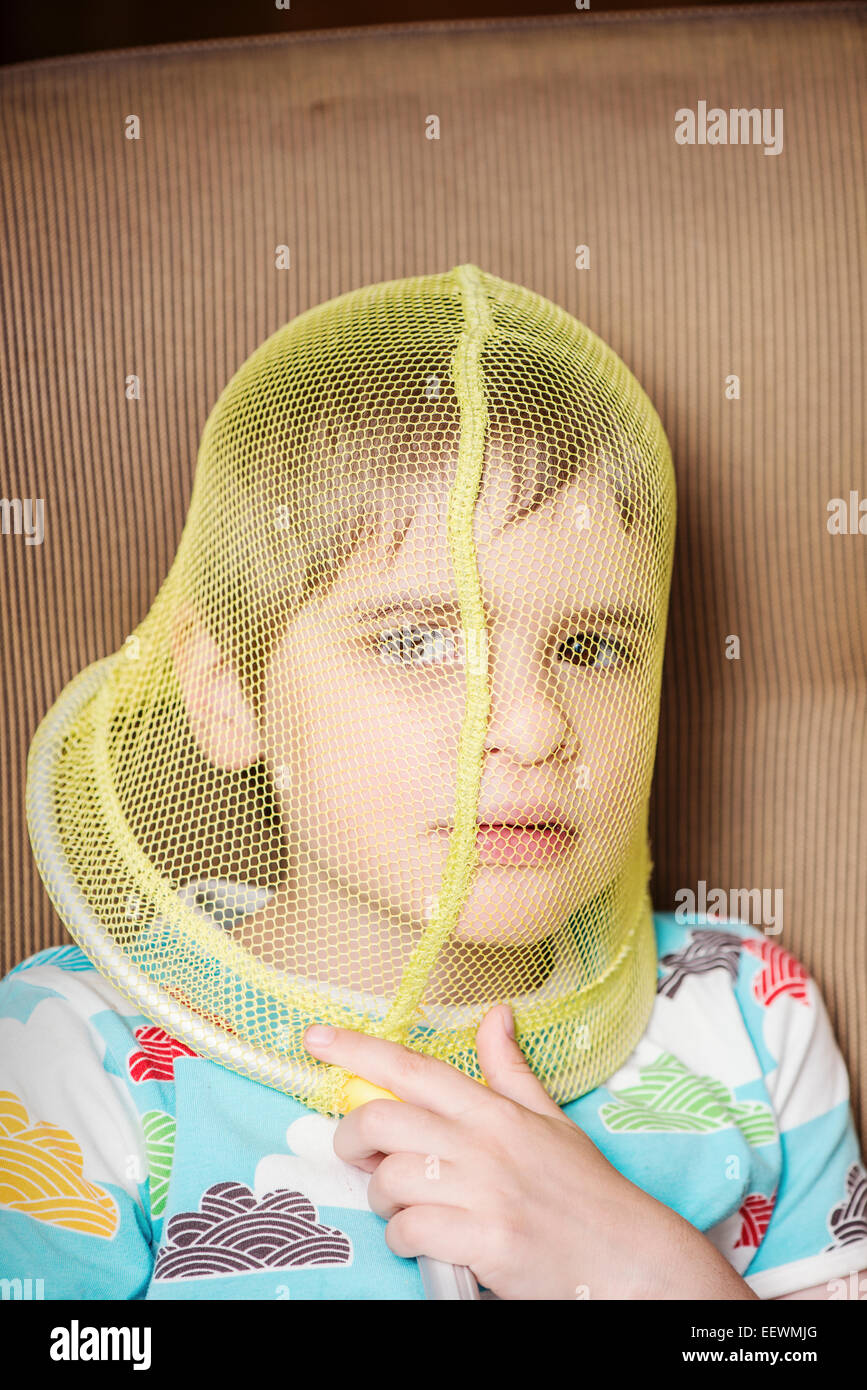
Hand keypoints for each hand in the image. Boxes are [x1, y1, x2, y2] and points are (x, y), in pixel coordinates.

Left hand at [303, 1007, 755, 1299]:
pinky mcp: (484, 1240)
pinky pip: (409, 1232)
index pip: (412, 1066)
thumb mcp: (550, 1120)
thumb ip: (509, 1070)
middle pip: (382, 1120)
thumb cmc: (585, 1191)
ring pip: (389, 1180)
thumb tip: (496, 1014)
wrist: (629, 1258)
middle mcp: (483, 1142)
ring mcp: (483, 1191)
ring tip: (409, 1209)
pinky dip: (405, 1242)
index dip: (357, 1048)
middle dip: (353, 1139)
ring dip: (384, 1200)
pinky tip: (427, 1243)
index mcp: (494, 1109)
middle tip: (363, 1157)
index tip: (315, 1037)